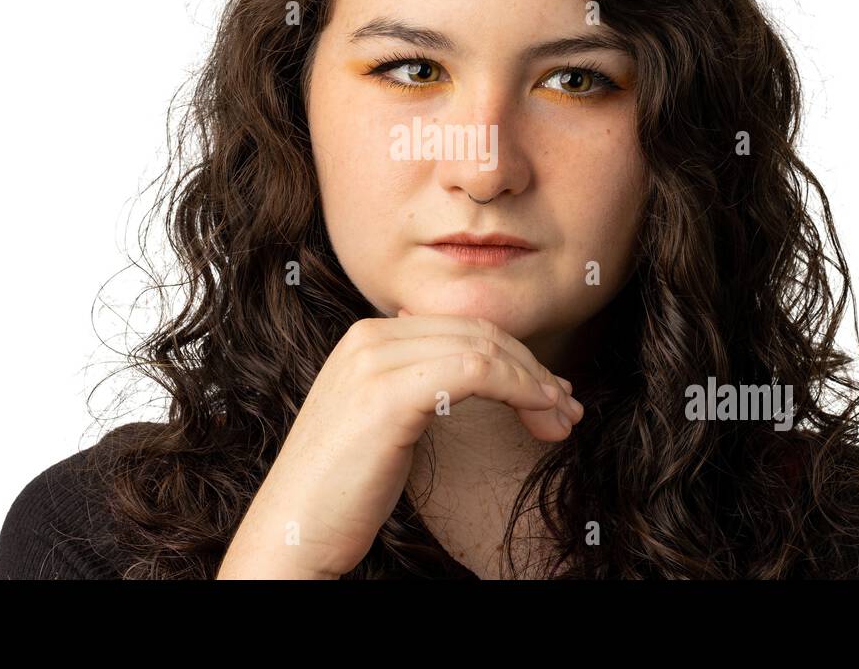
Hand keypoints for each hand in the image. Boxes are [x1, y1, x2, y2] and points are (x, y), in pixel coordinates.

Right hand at [216, 310, 581, 577]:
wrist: (292, 531)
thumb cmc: (341, 490)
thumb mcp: (385, 421)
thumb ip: (419, 385)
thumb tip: (480, 372)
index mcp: (367, 336)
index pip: (461, 327)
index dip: (516, 355)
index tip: (550, 393)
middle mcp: (369, 336)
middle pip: (477, 332)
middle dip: (533, 368)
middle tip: (566, 409)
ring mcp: (375, 360)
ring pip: (484, 347)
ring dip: (535, 382)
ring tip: (561, 421)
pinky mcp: (388, 393)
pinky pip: (476, 371)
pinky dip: (520, 388)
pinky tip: (539, 415)